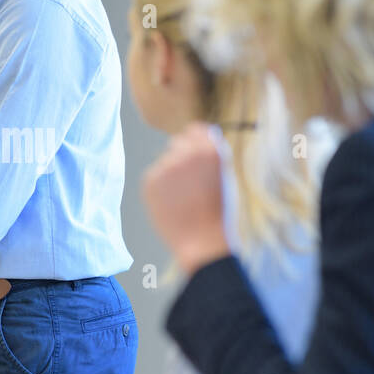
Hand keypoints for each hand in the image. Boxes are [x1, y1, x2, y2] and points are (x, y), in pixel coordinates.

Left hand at [141, 121, 231, 274]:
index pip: (195, 129)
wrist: (202, 243)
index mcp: (211, 149)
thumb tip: (192, 139)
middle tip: (189, 184)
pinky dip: (160, 188)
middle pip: (177, 142)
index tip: (196, 156)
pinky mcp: (150, 180)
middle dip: (182, 157)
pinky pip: (154, 177)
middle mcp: (188, 152)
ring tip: (184, 199)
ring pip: (165, 161)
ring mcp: (167, 165)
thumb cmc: (218, 214)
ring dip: (171, 174)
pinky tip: (173, 204)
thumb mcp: (223, 176)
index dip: (195, 143)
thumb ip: (208, 155)